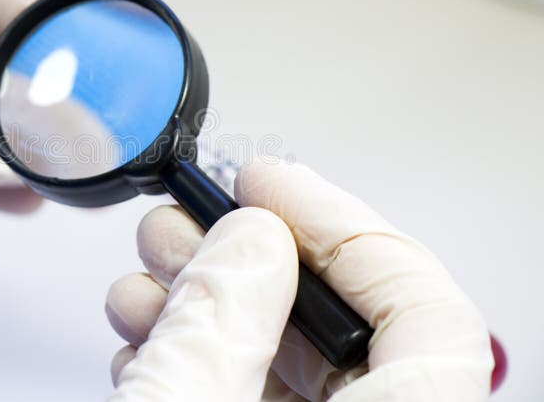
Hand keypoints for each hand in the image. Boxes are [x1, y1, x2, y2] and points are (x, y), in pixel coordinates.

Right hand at [105, 161, 493, 400]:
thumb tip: (246, 241)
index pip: (422, 305)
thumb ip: (221, 331)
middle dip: (245, 254)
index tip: (266, 183)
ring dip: (203, 303)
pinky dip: (193, 355)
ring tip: (143, 280)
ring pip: (279, 358)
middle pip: (337, 323)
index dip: (341, 222)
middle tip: (185, 222)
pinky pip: (244, 393)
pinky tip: (144, 335)